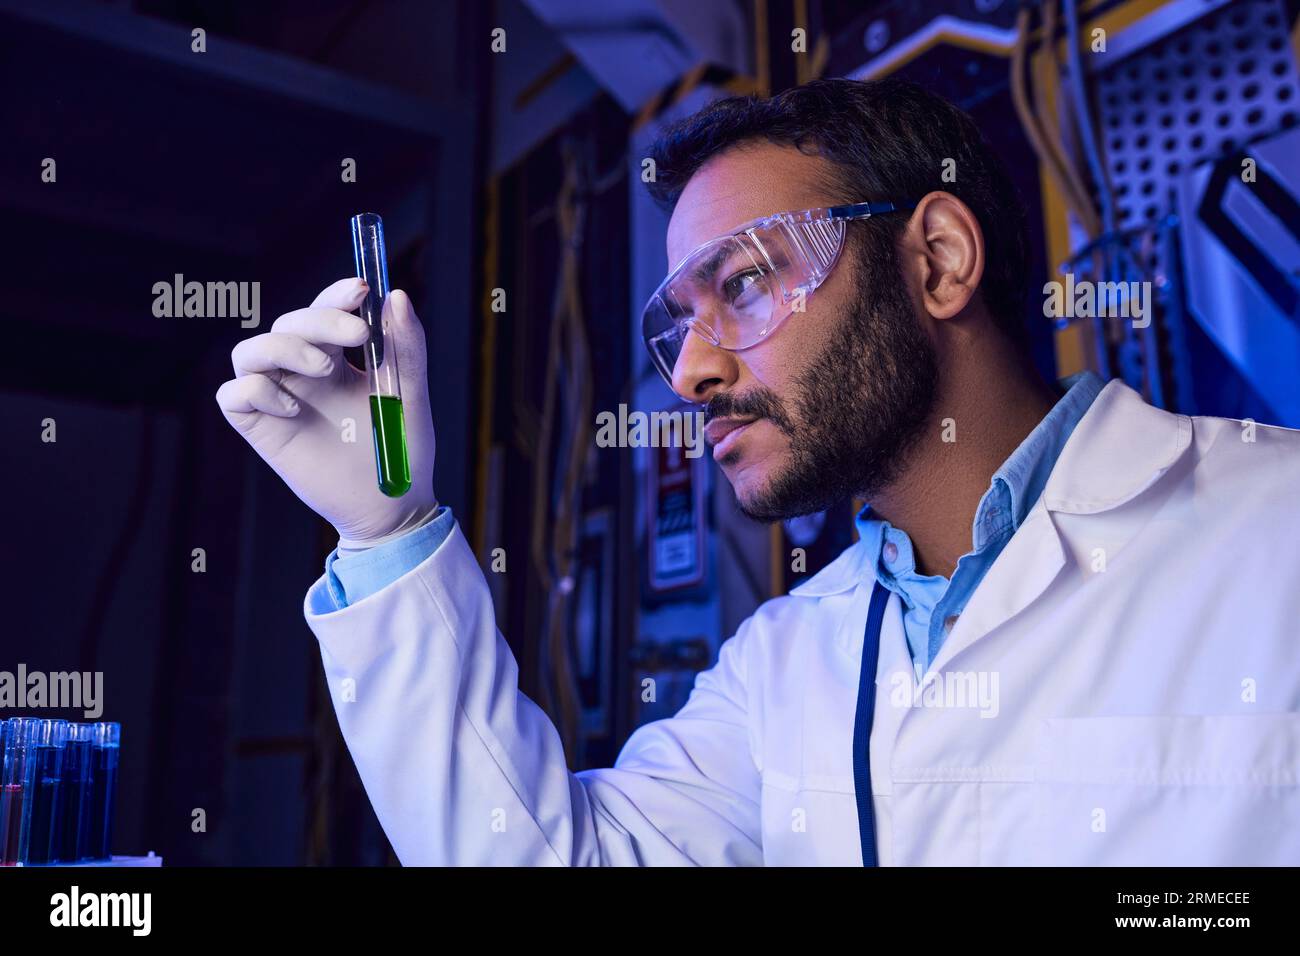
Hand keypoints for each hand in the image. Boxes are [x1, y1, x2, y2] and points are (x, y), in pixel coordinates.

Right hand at [216, 278, 438, 545]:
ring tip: (324, 368)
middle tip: (358, 336)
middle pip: (287, 324)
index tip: (359, 291)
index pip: (323, 311)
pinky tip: (294, 409)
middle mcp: (303, 373)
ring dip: (283, 347)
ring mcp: (279, 398)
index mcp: (338, 358)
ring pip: (250, 351)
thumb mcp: (411, 392)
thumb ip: (406, 346)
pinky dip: (256, 390)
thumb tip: (396, 296)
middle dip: (319, 320)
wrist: (392, 506)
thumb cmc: (402, 449)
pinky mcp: (262, 428)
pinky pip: (234, 394)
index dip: (334, 295)